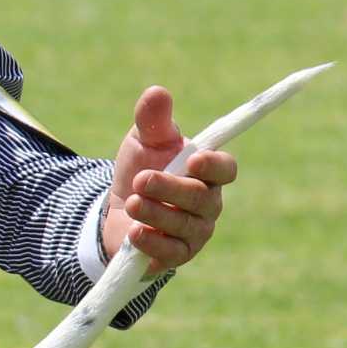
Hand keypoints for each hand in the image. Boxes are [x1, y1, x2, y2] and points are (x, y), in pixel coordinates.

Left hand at [100, 86, 235, 270]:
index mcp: (207, 171)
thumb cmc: (141, 169)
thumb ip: (152, 120)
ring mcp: (196, 231)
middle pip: (201, 198)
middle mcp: (208, 202)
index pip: (226, 168)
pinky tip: (135, 233)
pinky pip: (173, 254)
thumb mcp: (142, 141)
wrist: (120, 211)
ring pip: (185, 226)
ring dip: (156, 214)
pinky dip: (153, 244)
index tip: (193, 160)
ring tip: (133, 203)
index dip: (214, 166)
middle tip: (141, 179)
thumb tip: (157, 92)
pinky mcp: (178, 255)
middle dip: (171, 189)